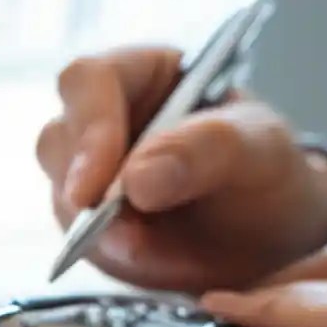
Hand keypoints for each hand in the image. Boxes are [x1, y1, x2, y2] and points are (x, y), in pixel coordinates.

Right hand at [36, 46, 326, 292]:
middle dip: (84, 184)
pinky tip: (144, 253)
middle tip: (116, 225)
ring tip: (146, 244)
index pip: (90, 79)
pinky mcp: (87, 218)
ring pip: (59, 188)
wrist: (267, 239)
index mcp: (147, 73)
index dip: (89, 126)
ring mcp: (89, 169)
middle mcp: (106, 116)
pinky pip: (72, 233)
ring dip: (93, 224)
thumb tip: (136, 180)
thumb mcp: (261, 151)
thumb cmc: (268, 176)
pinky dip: (103, 250)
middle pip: (59, 136)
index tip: (100, 184)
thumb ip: (206, 150)